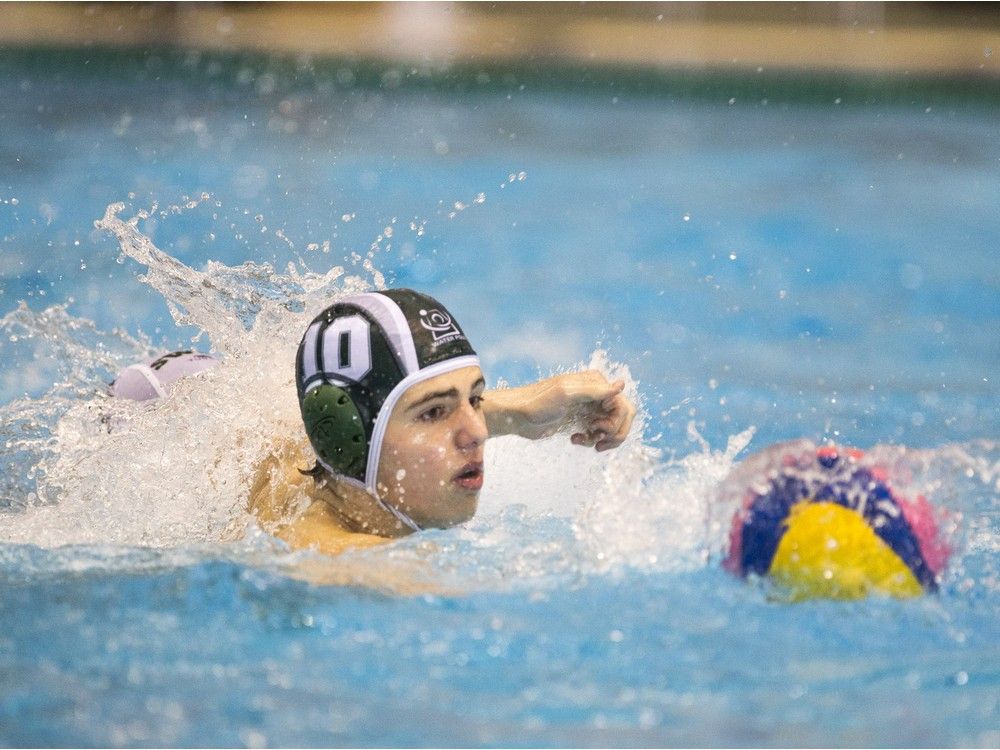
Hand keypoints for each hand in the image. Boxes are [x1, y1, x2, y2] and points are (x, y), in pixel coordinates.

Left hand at [485, 370, 635, 451]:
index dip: (616, 421)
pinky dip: (590, 441)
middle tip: (598, 441)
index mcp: (595, 383)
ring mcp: (588, 408)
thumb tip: (621, 385)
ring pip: (611, 427)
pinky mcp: (580, 421)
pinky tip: (575, 440)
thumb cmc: (538, 401)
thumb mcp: (566, 394)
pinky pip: (597, 434)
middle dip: (614, 433)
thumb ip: (595, 390)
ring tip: (585, 442)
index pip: (623, 404)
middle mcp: (595, 393)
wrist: (517, 416)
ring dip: (603, 438)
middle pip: (622, 416)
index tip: (598, 428)